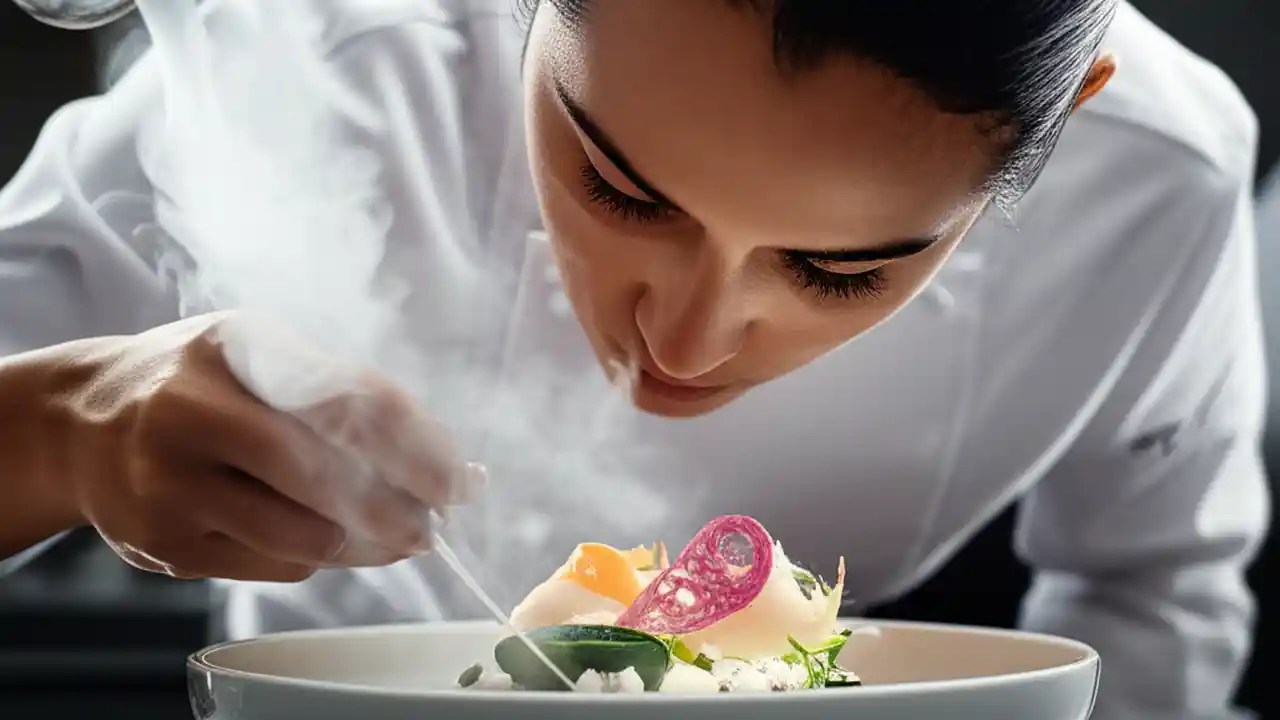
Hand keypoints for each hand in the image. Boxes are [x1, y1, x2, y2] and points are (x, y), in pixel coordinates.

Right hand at [42, 312, 479, 580]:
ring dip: (368, 543)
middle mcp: (190, 413)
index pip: (349, 401)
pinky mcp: (165, 545)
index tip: (462, 480)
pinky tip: (327, 537)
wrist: (83, 426)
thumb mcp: (260, 355)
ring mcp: (168, 485)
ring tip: (396, 535)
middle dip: (401, 507)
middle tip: (438, 524)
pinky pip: (273, 565)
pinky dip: (317, 557)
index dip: (420, 448)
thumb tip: (448, 464)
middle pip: (326, 474)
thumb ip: (344, 396)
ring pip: (305, 534)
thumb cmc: (200, 386)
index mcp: (230, 349)